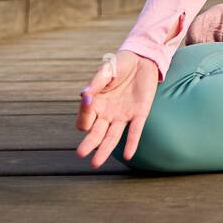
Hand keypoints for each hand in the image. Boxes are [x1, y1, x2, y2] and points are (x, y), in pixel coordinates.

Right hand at [75, 50, 158, 168]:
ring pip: (112, 137)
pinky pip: (135, 131)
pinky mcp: (140, 113)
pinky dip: (131, 142)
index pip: (85, 118)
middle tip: (81, 153)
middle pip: (96, 133)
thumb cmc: (120, 65)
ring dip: (105, 149)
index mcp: (96, 104)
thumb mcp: (106, 70)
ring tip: (96, 163)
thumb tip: (84, 95)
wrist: (142, 59)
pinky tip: (128, 155)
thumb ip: (96, 83)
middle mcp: (108, 113)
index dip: (84, 113)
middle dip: (88, 143)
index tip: (87, 100)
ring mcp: (123, 115)